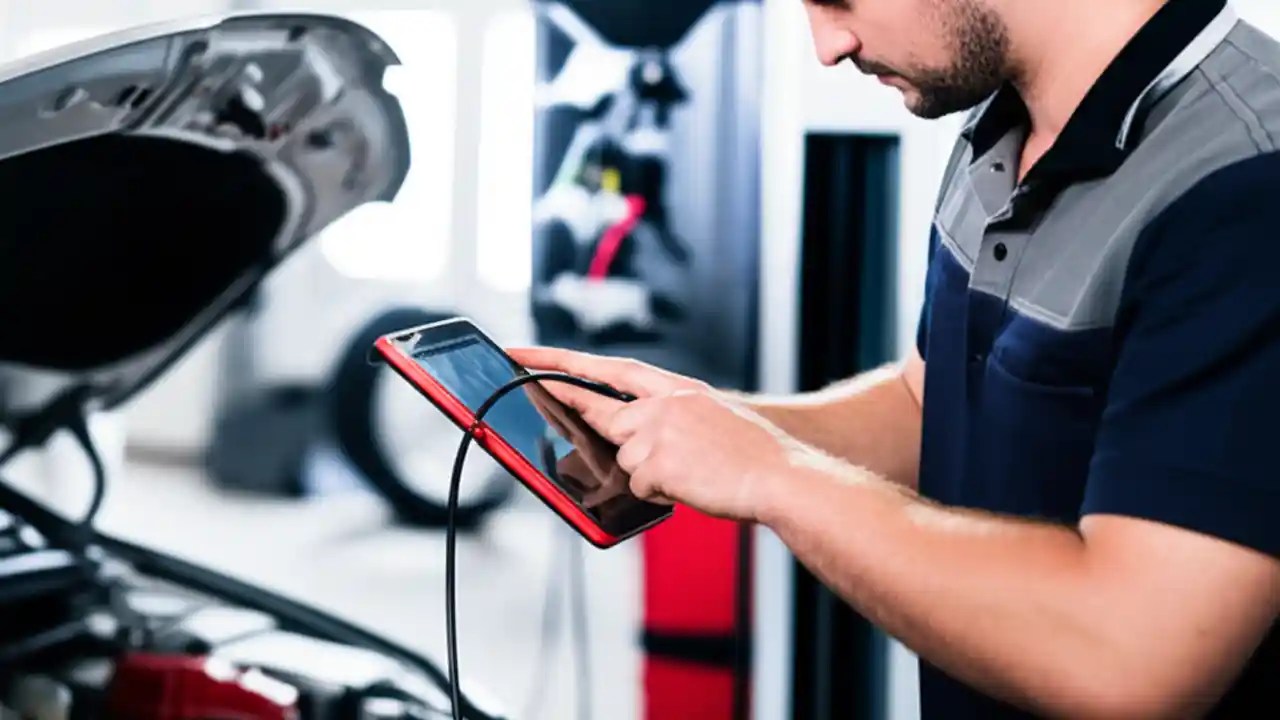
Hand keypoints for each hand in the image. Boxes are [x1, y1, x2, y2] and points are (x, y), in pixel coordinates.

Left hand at [508, 347, 807, 521]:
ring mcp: (656, 431)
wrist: (782, 476)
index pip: (610, 369)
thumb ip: (674, 421)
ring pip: (626, 459)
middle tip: (534, 388)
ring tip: (696, 473)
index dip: (564, 361)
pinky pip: (641, 486)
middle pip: (603, 414)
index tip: (527, 354)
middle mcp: (663, 403)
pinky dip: (663, 493)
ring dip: (653, 473)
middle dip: (576, 411)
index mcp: (679, 388)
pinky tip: (695, 486)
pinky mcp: (655, 462)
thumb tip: (639, 443)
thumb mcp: (715, 420)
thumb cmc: (756, 456)